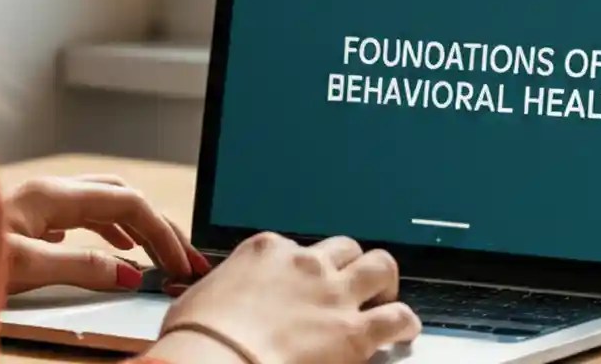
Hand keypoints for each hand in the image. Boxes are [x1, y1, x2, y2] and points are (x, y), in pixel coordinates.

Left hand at [2, 174, 209, 294]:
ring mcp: (35, 201)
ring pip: (102, 204)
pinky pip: (81, 216)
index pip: (129, 203)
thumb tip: (128, 272)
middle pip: (122, 197)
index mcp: (51, 194)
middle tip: (183, 258)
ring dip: (135, 227)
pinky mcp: (25, 217)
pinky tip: (108, 248)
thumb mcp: (22, 268)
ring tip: (156, 254)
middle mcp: (47, 190)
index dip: (161, 234)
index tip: (180, 265)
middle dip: (157, 225)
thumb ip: (79, 267)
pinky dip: (107, 230)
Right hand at [148, 233, 421, 363]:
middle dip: (350, 265)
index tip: (301, 284)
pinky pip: (396, 317)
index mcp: (266, 251)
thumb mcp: (198, 301)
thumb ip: (221, 296)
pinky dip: (405, 322)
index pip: (295, 248)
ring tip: (385, 298)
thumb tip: (213, 307)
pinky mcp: (354, 331)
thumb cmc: (195, 340)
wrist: (211, 362)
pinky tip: (405, 331)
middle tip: (351, 286)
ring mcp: (333, 294)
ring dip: (384, 282)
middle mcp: (305, 264)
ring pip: (380, 266)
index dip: (303, 268)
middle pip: (345, 248)